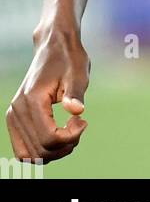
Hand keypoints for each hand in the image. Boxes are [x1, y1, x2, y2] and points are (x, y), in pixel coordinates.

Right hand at [5, 29, 89, 164]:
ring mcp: (13, 116)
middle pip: (40, 151)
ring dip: (53, 152)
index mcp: (32, 100)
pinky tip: (58, 135)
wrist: (54, 46)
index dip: (70, 137)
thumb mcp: (78, 73)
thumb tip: (77, 111)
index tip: (84, 121)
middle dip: (64, 146)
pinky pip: (24, 149)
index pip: (49, 138)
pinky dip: (42, 149)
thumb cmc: (69, 59)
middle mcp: (17, 111)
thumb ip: (75, 94)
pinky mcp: (15, 119)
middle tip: (79, 125)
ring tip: (69, 132)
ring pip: (30, 155)